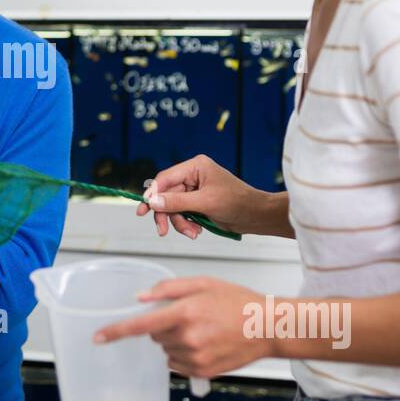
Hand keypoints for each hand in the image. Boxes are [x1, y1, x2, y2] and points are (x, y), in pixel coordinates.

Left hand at [94, 277, 272, 378]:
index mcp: (184, 314)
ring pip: (166, 350)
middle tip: (187, 316)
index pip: (140, 325)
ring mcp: (195, 358)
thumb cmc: (237, 301)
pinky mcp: (202, 372)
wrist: (267, 327)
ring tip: (201, 330)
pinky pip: (178, 364)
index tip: (97, 338)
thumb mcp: (203, 284)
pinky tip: (204, 343)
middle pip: (154, 336)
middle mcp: (187, 339)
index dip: (116, 332)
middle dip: (162, 326)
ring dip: (174, 340)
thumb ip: (168, 289)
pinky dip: (184, 354)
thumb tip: (140, 298)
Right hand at [137, 155, 255, 239]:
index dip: (152, 194)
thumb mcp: (205, 202)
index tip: (143, 209)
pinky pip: (182, 214)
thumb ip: (177, 202)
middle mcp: (193, 176)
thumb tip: (152, 202)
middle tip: (161, 230)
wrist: (255, 216)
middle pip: (166, 195)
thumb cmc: (237, 203)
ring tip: (193, 233)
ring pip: (173, 208)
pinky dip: (187, 225)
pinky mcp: (197, 204)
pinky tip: (197, 231)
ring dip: (180, 223)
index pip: (165, 178)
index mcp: (195, 167)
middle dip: (167, 214)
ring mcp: (194, 191)